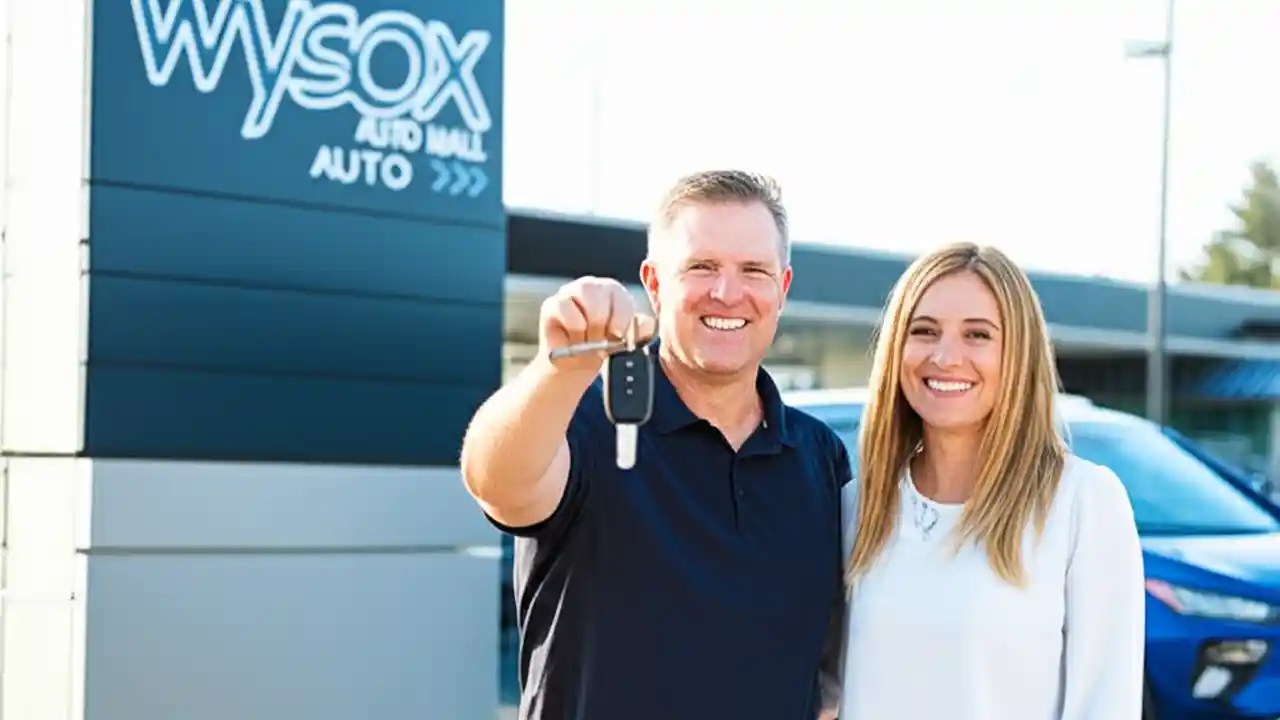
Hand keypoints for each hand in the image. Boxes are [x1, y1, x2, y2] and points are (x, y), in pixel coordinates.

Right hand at [539, 276, 655, 374]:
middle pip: (601, 289)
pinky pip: (563, 306)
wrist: (575, 364)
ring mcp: (569, 292)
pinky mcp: (552, 305)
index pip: (620, 295)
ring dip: (588, 322)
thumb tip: (649, 325)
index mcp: (613, 292)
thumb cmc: (601, 348)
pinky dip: (572, 326)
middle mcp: (592, 287)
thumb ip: (639, 331)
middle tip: (601, 339)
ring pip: (584, 291)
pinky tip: (573, 338)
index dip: (621, 318)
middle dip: (603, 319)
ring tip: (588, 339)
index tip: (619, 336)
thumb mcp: (625, 341)